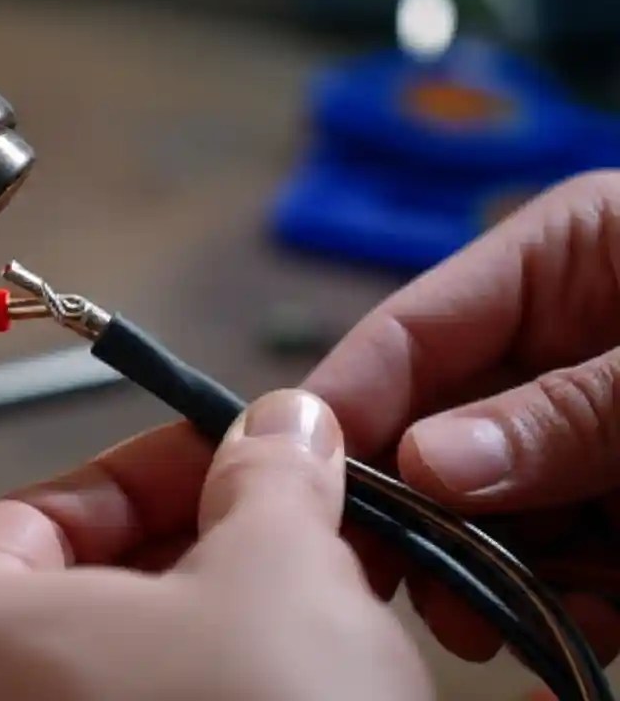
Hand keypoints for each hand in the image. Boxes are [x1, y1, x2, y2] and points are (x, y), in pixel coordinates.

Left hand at [0, 391, 430, 700]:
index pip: (37, 514)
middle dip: (198, 551)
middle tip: (292, 529)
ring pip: (114, 675)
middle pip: (79, 597)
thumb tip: (279, 426)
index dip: (149, 471)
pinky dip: (199, 698)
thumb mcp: (277, 575)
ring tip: (310, 614)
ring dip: (213, 631)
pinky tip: (282, 691)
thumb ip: (266, 481)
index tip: (233, 457)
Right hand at [304, 171, 619, 662]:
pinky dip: (565, 597)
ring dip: (496, 568)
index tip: (298, 479)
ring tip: (509, 618)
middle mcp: (556, 344)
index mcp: (560, 262)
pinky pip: (563, 550)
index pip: (412, 330)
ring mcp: (588, 428)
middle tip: (416, 584)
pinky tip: (582, 625)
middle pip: (438, 427)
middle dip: (423, 510)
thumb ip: (566, 412)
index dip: (348, 404)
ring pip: (494, 505)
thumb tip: (426, 467)